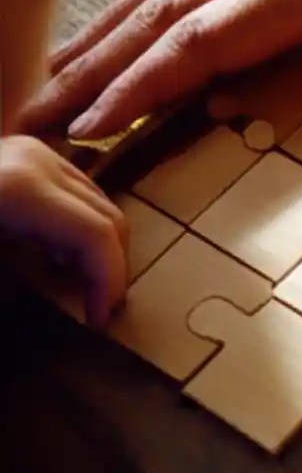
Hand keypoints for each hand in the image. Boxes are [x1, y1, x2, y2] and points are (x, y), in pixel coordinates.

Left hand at [0, 136, 127, 327]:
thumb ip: (21, 283)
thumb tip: (73, 303)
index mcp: (22, 188)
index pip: (97, 235)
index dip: (109, 283)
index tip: (98, 321)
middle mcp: (36, 161)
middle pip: (108, 218)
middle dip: (110, 269)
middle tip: (96, 309)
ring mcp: (32, 151)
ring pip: (99, 202)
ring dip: (97, 249)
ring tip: (76, 286)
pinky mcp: (24, 152)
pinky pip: (76, 191)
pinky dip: (78, 227)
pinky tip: (52, 253)